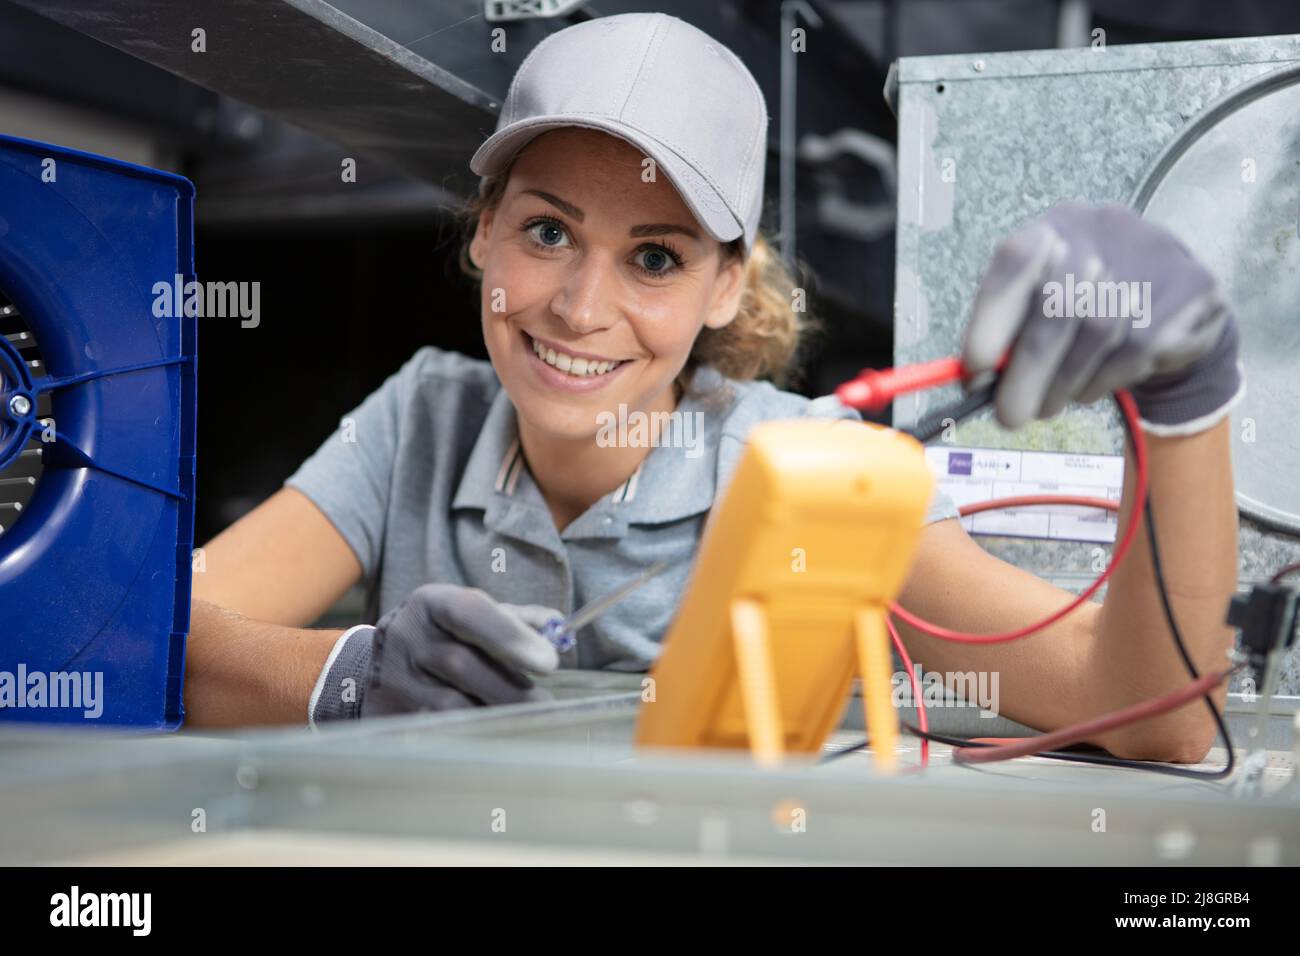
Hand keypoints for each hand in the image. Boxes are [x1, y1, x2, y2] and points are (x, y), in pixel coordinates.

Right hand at [360, 584, 561, 715]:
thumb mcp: (472, 617)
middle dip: (511, 688)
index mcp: (432, 602)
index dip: (510, 636)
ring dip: (494, 713)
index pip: (469, 612)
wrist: (379, 661)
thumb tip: (559, 626)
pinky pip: (437, 729)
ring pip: (451, 704)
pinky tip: (491, 735)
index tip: (550, 662)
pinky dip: (471, 732)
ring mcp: (393, 677)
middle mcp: (407, 635)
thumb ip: (516, 619)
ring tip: (523, 720)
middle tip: (546, 705)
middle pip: (463, 664)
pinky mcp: (388, 714)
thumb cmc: (444, 635)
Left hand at [962, 202, 1242, 433]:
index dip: (992, 318)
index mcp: (1053, 227)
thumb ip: (1004, 332)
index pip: (1015, 261)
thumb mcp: (1036, 303)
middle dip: (1027, 373)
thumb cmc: (1083, 304)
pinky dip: (1101, 381)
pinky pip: (1136, 350)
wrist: (1173, 297)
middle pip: (1058, 306)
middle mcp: (1102, 231)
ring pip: (1097, 333)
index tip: (973, 368)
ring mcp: (1151, 257)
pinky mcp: (1189, 290)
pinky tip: (1088, 387)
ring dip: (1063, 384)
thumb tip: (972, 377)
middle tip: (1009, 417)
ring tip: (1047, 405)